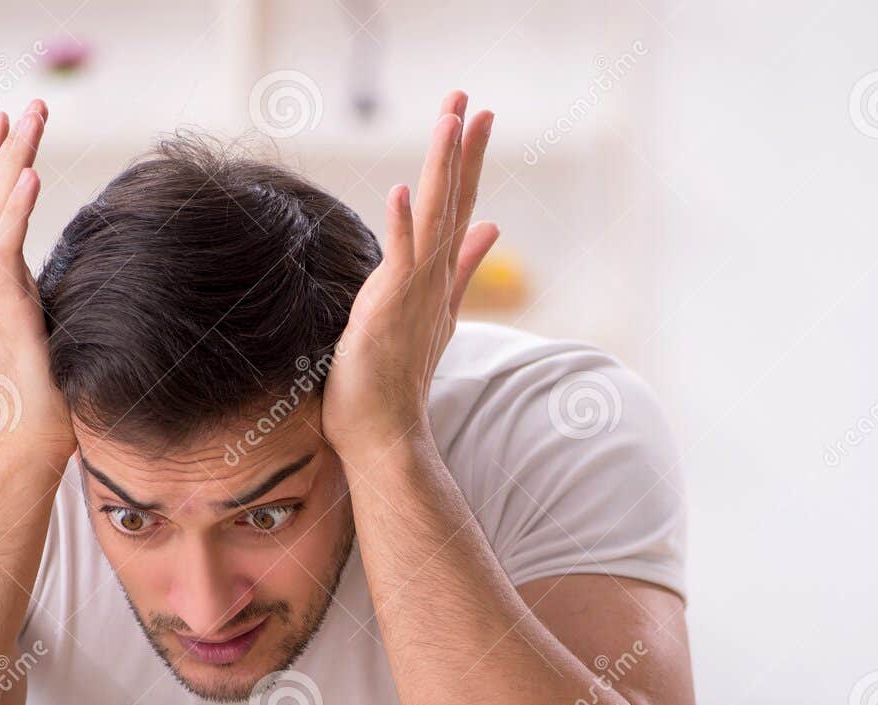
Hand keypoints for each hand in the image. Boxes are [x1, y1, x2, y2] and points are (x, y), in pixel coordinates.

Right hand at [0, 100, 74, 469]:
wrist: (36, 440)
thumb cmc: (55, 392)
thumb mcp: (60, 327)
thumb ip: (63, 293)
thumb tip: (101, 267)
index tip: (15, 122)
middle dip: (5, 146)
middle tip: (30, 104)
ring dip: (9, 161)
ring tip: (27, 120)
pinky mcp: (4, 314)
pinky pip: (1, 253)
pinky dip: (14, 213)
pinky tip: (30, 180)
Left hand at [322, 91, 499, 463]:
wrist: (385, 433)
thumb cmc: (397, 378)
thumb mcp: (435, 312)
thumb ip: (465, 268)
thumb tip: (491, 228)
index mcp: (439, 277)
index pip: (458, 206)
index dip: (467, 159)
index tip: (477, 115)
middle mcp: (433, 279)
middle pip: (452, 201)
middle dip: (461, 148)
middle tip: (469, 99)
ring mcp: (415, 292)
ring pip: (433, 218)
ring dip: (441, 169)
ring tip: (449, 120)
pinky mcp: (390, 309)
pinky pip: (399, 259)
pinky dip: (401, 225)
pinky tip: (399, 189)